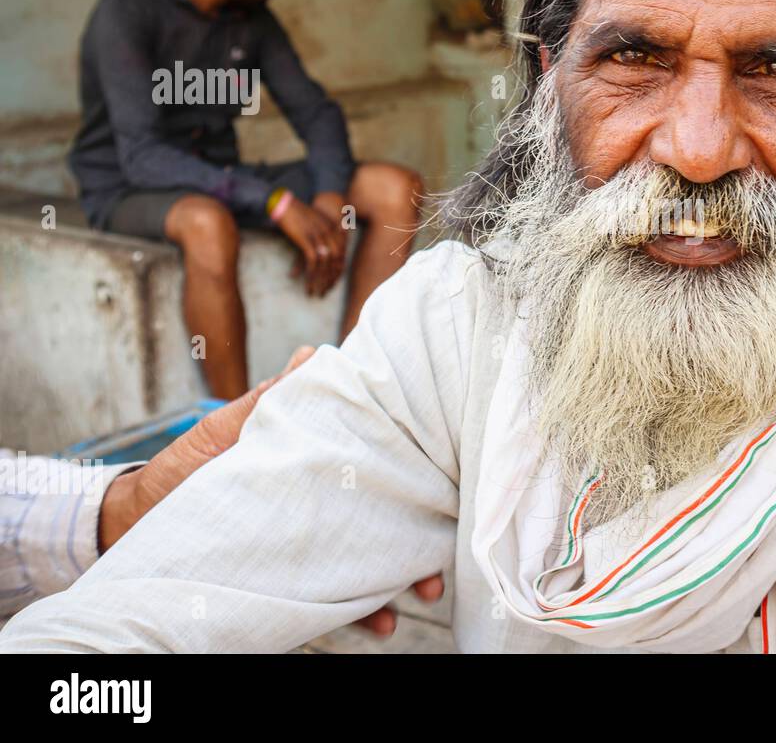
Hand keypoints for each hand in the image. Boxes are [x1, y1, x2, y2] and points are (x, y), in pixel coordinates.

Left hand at [96, 343, 444, 638]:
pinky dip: (363, 615)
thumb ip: (271, 399)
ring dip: (400, 581)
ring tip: (419, 592)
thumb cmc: (183, 469)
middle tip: (439, 558)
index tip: (441, 491)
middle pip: (386, 525)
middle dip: (421, 542)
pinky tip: (379, 623)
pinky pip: (334, 604)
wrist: (133, 522)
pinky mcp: (289, 584)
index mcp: (316, 469)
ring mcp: (308, 549)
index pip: (376, 472)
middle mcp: (322, 511)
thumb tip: (312, 354)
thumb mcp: (227, 429)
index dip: (412, 483)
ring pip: (370, 568)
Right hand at [278, 196, 345, 295]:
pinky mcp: (306, 239)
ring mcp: (318, 237)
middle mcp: (329, 234)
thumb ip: (321, 233)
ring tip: (315, 293)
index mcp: (333, 230)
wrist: (284, 202)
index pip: (341, 256)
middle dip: (330, 280)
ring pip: (325, 264)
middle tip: (324, 292)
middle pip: (335, 262)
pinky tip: (307, 284)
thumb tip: (321, 248)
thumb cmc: (296, 212)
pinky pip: (312, 262)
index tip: (332, 283)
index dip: (337, 272)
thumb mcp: (315, 221)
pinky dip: (310, 275)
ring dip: (320, 281)